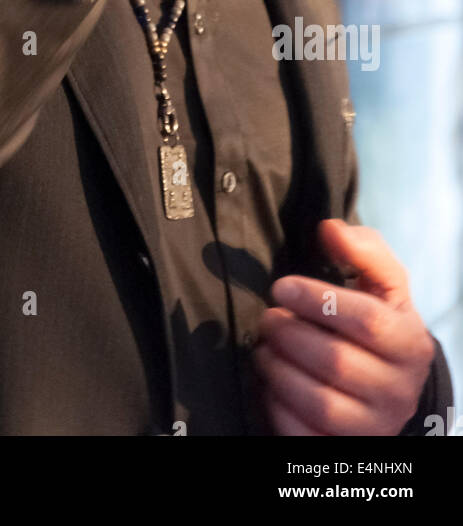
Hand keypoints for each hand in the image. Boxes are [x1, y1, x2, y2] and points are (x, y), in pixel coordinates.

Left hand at [253, 219, 434, 435]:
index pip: (365, 320)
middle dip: (290, 335)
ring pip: (319, 402)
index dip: (317, 299)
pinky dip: (278, 408)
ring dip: (279, 370)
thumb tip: (330, 228)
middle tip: (267, 319)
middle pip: (336, 361)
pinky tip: (270, 384)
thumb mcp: (382, 284)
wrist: (388, 384)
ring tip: (264, 348)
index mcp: (411, 344)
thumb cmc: (377, 322)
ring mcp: (375, 426)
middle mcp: (400, 391)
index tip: (281, 287)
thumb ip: (363, 250)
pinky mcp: (346, 448)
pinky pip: (305, 435)